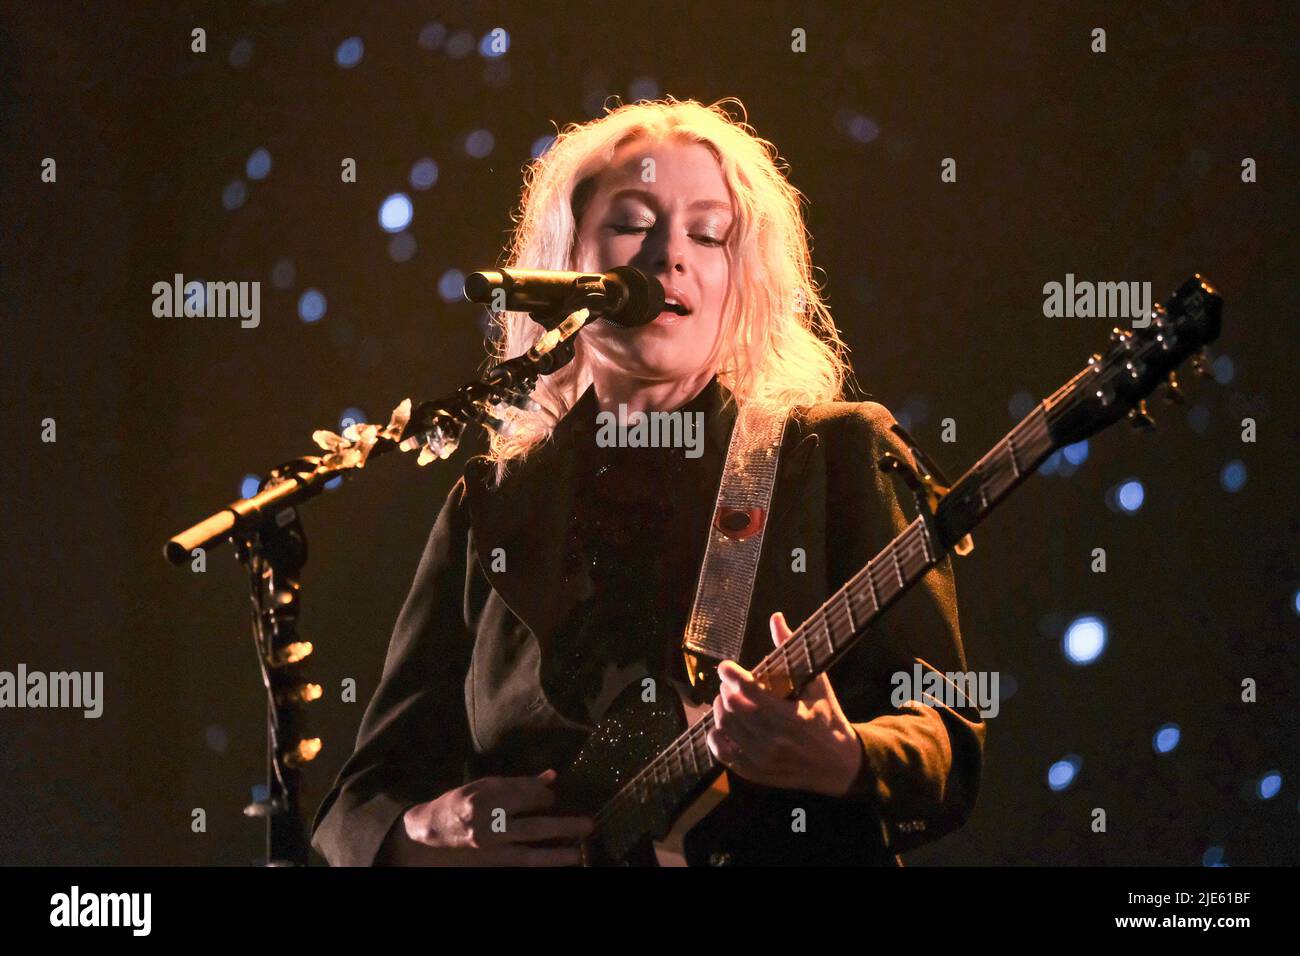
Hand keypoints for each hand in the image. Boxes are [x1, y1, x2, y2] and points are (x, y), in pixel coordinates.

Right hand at [386, 769, 592, 865]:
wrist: (429, 834)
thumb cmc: (458, 803)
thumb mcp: (484, 786)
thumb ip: (517, 784)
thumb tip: (551, 777)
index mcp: (484, 798)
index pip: (525, 797)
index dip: (544, 796)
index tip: (553, 797)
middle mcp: (486, 825)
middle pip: (532, 827)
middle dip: (562, 827)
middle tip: (588, 825)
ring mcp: (487, 849)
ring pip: (528, 854)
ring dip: (556, 855)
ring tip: (578, 854)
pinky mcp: (489, 864)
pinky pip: (519, 864)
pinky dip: (539, 862)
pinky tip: (556, 862)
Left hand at [705, 611, 864, 795]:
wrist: (840, 766)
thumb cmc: (828, 719)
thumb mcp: (817, 685)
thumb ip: (793, 652)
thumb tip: (776, 618)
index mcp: (790, 718)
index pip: (748, 691)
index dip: (731, 674)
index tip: (726, 666)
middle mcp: (773, 742)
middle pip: (731, 707)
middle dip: (726, 689)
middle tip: (731, 683)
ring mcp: (762, 760)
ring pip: (724, 728)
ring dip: (720, 709)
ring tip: (728, 700)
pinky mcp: (755, 773)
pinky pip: (723, 754)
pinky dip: (717, 736)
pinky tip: (723, 725)